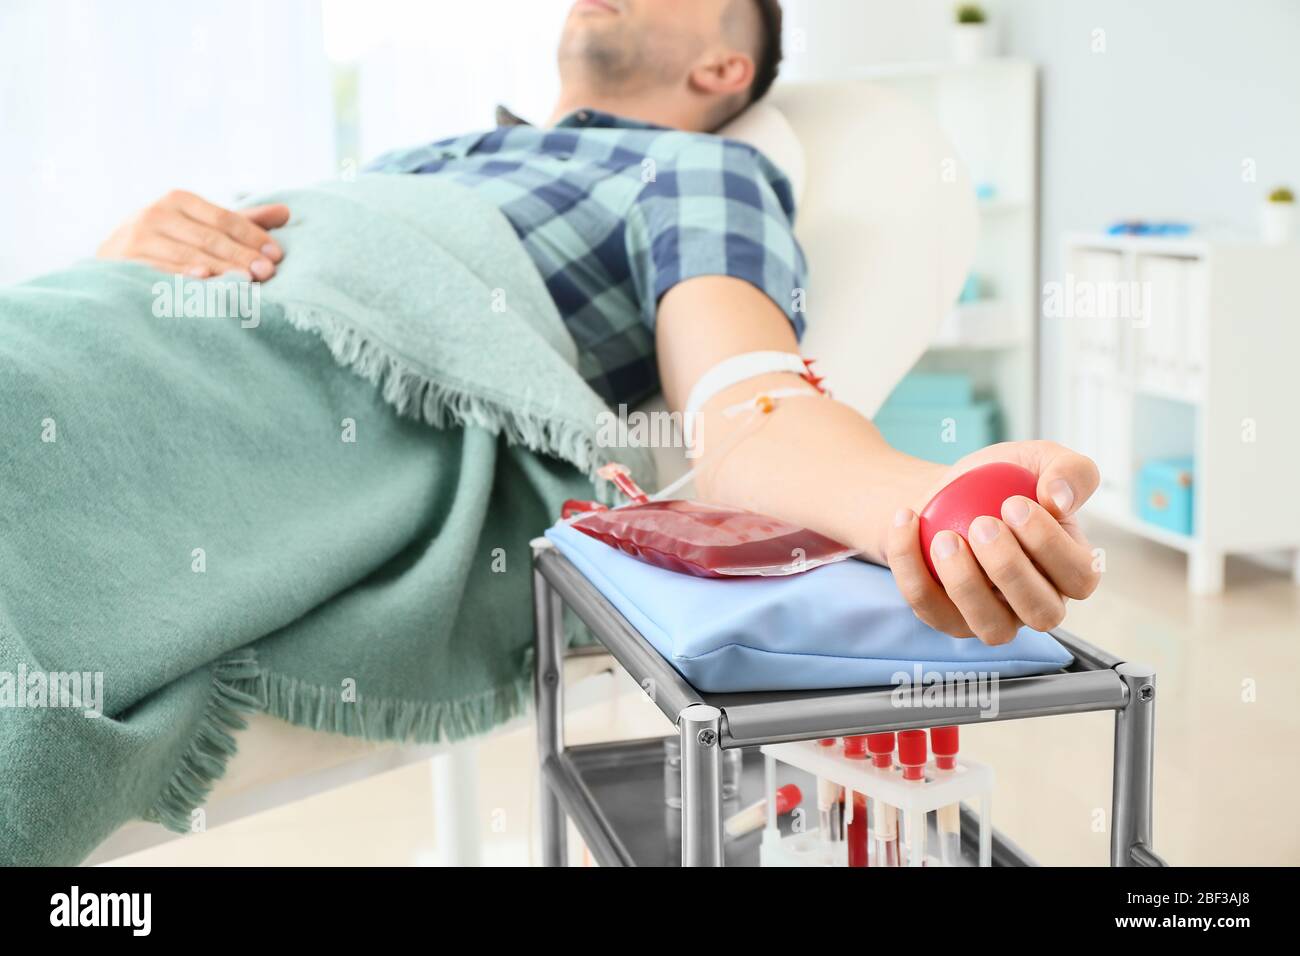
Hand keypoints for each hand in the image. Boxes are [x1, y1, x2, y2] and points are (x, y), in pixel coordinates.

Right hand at [97, 189, 289, 279]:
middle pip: (209, 237)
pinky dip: (183, 277)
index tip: (277, 256)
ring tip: (245, 281)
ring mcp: (139, 237)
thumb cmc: (171, 242)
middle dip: (241, 256)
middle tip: (267, 273)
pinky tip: (203, 281)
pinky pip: (161, 272)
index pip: (224, 218)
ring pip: (188, 255)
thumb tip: (286, 212)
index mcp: (179, 199)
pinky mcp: (126, 261)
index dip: (252, 236)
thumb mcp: (202, 226)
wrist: (112, 257)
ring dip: (219, 269)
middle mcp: (157, 213)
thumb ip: (242, 221)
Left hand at [886, 440, 1101, 644]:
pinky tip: (906, 521)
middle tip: (981, 524)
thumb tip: (1060, 499)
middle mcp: (1037, 602)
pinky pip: (930, 607)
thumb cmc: (998, 480)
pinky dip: (912, 566)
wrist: (942, 493)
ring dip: (966, 583)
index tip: (1014, 504)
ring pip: (991, 628)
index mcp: (1069, 569)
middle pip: (1042, 613)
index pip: (1080, 577)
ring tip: (945, 537)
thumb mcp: (1038, 458)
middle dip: (1010, 569)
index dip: (1051, 545)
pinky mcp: (947, 618)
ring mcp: (992, 617)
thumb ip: (1069, 471)